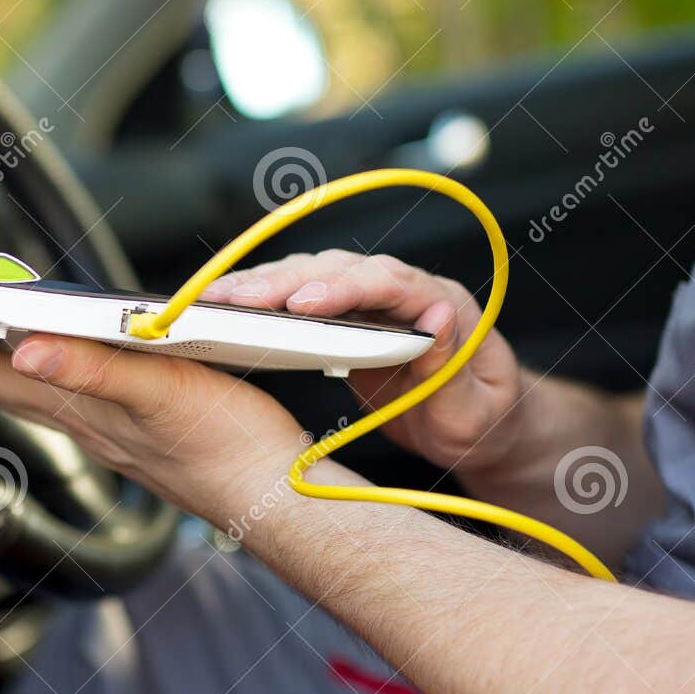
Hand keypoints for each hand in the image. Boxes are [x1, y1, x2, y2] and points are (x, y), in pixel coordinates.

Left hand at [0, 335, 310, 531]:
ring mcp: (110, 432)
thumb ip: (95, 371)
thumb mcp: (163, 394)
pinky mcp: (138, 434)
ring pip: (31, 396)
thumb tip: (28, 354)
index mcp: (85, 405)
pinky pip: (69, 404)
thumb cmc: (231, 448)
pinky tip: (53, 379)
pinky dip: (43, 384)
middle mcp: (87, 421)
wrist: (276, 497)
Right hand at [200, 249, 526, 473]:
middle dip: (284, 283)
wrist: (476, 423)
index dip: (344, 287)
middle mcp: (405, 289)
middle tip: (235, 300)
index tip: (304, 302)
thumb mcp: (475, 411)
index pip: (389, 281)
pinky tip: (223, 306)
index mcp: (444, 301)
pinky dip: (262, 298)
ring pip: (312, 274)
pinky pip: (299, 296)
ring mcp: (371, 299)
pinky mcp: (344, 315)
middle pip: (339, 270)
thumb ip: (455, 369)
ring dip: (262, 284)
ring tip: (213, 299)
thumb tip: (438, 314)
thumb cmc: (481, 419)